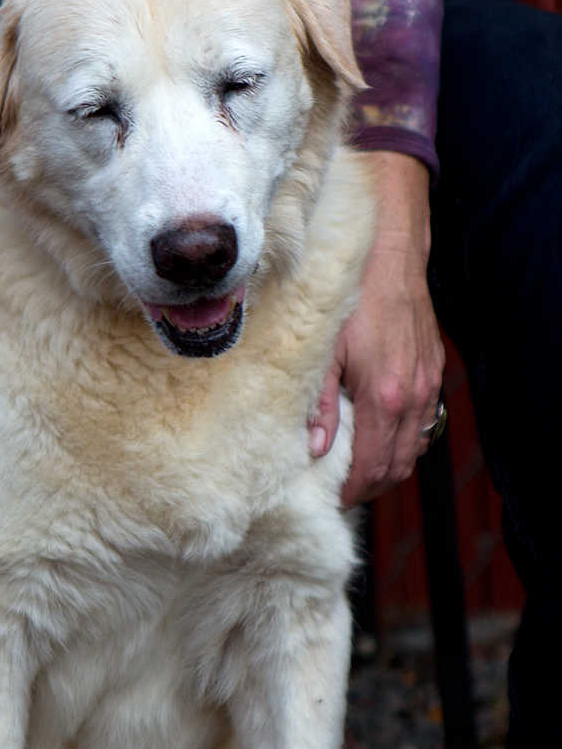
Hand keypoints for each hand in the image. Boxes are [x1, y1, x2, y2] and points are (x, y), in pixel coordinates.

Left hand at [308, 151, 444, 506]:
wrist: (391, 249)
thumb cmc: (352, 294)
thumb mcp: (323, 349)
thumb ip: (320, 404)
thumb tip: (315, 449)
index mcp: (385, 395)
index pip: (373, 467)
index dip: (352, 491)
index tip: (330, 499)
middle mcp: (413, 395)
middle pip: (398, 465)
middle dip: (370, 485)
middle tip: (339, 491)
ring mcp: (428, 383)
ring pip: (415, 446)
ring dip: (389, 464)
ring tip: (356, 469)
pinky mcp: (432, 369)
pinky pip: (424, 420)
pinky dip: (404, 438)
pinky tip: (379, 435)